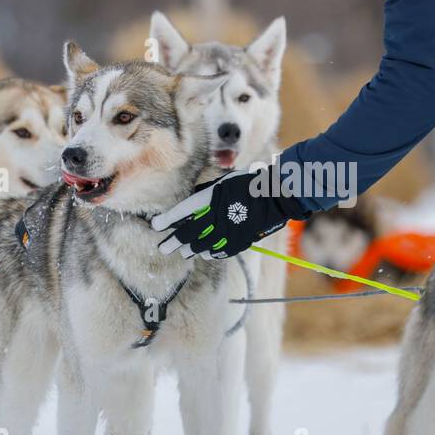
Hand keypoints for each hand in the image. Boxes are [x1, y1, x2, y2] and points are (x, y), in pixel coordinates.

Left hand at [153, 168, 299, 259]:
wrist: (278, 195)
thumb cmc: (251, 182)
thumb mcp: (227, 180)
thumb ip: (209, 192)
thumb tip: (193, 201)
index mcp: (213, 196)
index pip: (184, 210)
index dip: (169, 219)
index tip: (156, 225)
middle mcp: (219, 214)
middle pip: (190, 232)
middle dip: (175, 241)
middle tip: (164, 248)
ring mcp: (230, 229)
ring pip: (203, 245)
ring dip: (191, 249)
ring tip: (183, 253)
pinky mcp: (241, 240)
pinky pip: (221, 250)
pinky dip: (211, 253)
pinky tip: (205, 254)